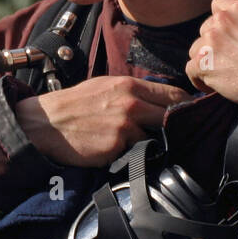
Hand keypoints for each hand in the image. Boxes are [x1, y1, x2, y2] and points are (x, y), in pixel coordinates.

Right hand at [13, 75, 191, 166]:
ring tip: (129, 142)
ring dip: (148, 141)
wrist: (46, 124)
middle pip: (171, 117)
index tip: (191, 114)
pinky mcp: (117, 146)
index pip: (173, 95)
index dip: (185, 106)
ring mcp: (125, 126)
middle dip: (175, 126)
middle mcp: (131, 103)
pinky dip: (130, 153)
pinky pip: (135, 152)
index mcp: (129, 85)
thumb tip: (157, 101)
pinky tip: (113, 149)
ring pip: (154, 137)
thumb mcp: (103, 86)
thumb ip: (132, 92)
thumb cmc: (73, 105)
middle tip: (176, 134)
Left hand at [185, 0, 237, 106]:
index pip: (218, 5)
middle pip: (205, 30)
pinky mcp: (202, 61)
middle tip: (228, 60)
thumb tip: (230, 33)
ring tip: (223, 74)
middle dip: (213, 44)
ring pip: (196, 50)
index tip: (224, 34)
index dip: (219, 21)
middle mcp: (222, 20)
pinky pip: (190, 69)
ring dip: (206, 61)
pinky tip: (213, 86)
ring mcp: (210, 40)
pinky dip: (199, 79)